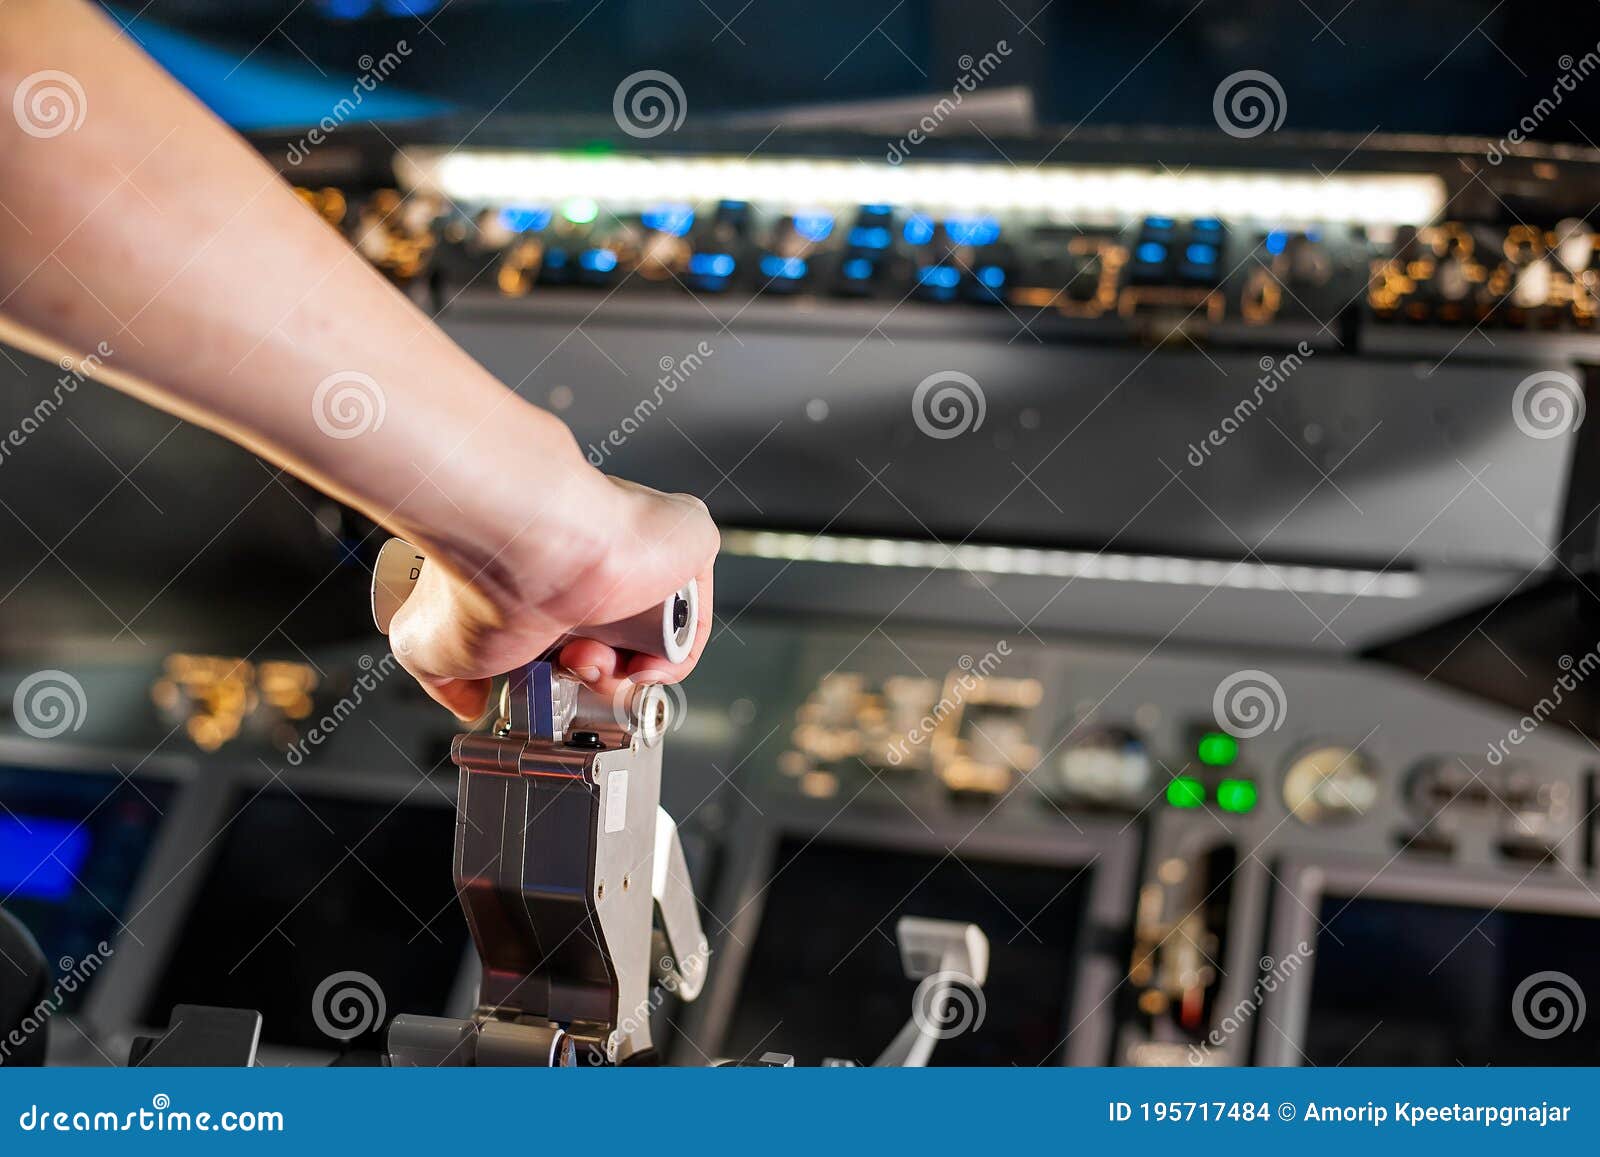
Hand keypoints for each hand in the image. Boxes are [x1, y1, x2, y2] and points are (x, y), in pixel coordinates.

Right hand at [388, 472, 717, 720]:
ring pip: (652, 632)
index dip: (556, 666)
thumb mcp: (429, 642)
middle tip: (564, 672)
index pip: (567, 623)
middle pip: (613, 635)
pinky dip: (670, 661)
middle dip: (590, 673)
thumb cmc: (476, 575)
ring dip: (624, 673)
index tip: (539, 678)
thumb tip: (464, 701)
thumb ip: (445, 676)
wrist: (525, 540)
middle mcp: (592, 549)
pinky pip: (691, 620)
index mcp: (541, 559)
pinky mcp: (686, 541)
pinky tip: (637, 668)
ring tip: (592, 666)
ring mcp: (641, 544)